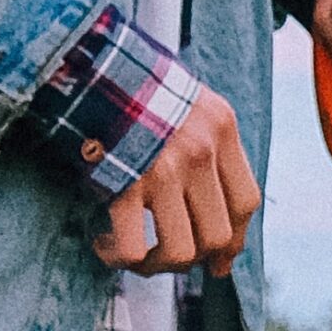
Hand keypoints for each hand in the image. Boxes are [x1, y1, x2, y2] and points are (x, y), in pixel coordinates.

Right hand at [92, 85, 259, 273]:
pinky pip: (132, 248)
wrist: (85, 64)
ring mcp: (165, 169)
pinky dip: (118, 258)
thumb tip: (211, 208)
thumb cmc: (132, 87)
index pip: (246, 203)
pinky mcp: (126, 183)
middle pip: (217, 235)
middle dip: (193, 260)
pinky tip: (103, 243)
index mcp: (221, 129)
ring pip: (181, 252)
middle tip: (164, 256)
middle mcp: (201, 151)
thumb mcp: (187, 103)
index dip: (234, 241)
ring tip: (135, 256)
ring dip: (156, 266)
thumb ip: (207, 145)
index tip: (219, 261)